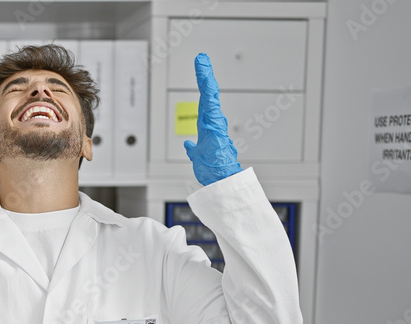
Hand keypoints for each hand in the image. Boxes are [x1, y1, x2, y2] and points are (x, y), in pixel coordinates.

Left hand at [183, 53, 242, 185]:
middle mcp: (213, 121)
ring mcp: (215, 122)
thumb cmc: (212, 168)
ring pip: (209, 96)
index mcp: (208, 126)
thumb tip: (188, 145)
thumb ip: (194, 149)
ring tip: (202, 63)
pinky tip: (207, 81)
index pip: (204, 102)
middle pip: (207, 94)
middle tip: (201, 59)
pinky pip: (210, 106)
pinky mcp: (214, 126)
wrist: (221, 178)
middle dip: (204, 76)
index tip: (200, 71)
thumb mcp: (197, 156)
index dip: (202, 87)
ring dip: (205, 79)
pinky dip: (208, 93)